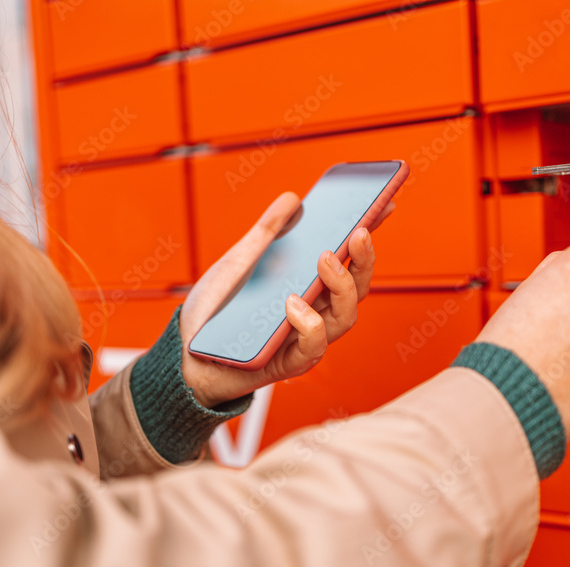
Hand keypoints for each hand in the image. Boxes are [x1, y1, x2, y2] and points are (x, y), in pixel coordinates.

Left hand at [179, 192, 393, 407]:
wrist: (185, 353)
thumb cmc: (215, 311)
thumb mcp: (239, 262)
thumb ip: (266, 234)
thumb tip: (293, 199)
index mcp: (310, 286)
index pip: (349, 259)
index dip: (370, 233)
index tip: (385, 202)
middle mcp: (316, 312)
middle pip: (357, 288)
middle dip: (364, 259)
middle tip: (358, 232)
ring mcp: (305, 339)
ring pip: (345, 317)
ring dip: (341, 287)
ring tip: (324, 259)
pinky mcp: (288, 363)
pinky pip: (312, 348)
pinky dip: (308, 324)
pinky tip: (293, 303)